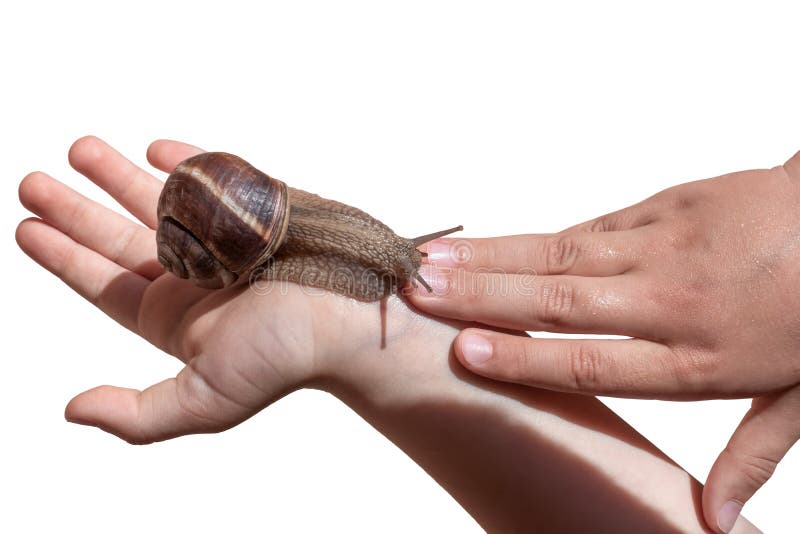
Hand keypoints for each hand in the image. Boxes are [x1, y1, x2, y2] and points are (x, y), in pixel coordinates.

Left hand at [15, 136, 411, 444]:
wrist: (353, 316)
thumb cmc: (284, 359)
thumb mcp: (204, 400)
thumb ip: (137, 415)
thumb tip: (72, 410)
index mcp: (177, 316)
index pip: (106, 281)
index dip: (63, 256)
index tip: (26, 227)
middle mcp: (196, 274)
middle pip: (120, 235)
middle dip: (74, 207)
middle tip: (32, 181)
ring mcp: (227, 237)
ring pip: (160, 202)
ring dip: (118, 175)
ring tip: (78, 147)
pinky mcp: (260, 206)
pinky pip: (217, 179)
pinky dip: (187, 162)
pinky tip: (157, 149)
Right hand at [408, 151, 799, 531]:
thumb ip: (752, 455)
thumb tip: (716, 521)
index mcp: (698, 358)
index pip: (593, 360)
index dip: (524, 357)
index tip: (465, 350)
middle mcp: (669, 300)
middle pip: (559, 302)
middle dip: (481, 297)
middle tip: (418, 292)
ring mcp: (662, 246)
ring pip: (560, 256)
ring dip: (491, 259)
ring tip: (434, 262)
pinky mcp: (662, 206)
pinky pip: (587, 229)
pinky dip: (533, 240)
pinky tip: (492, 243)